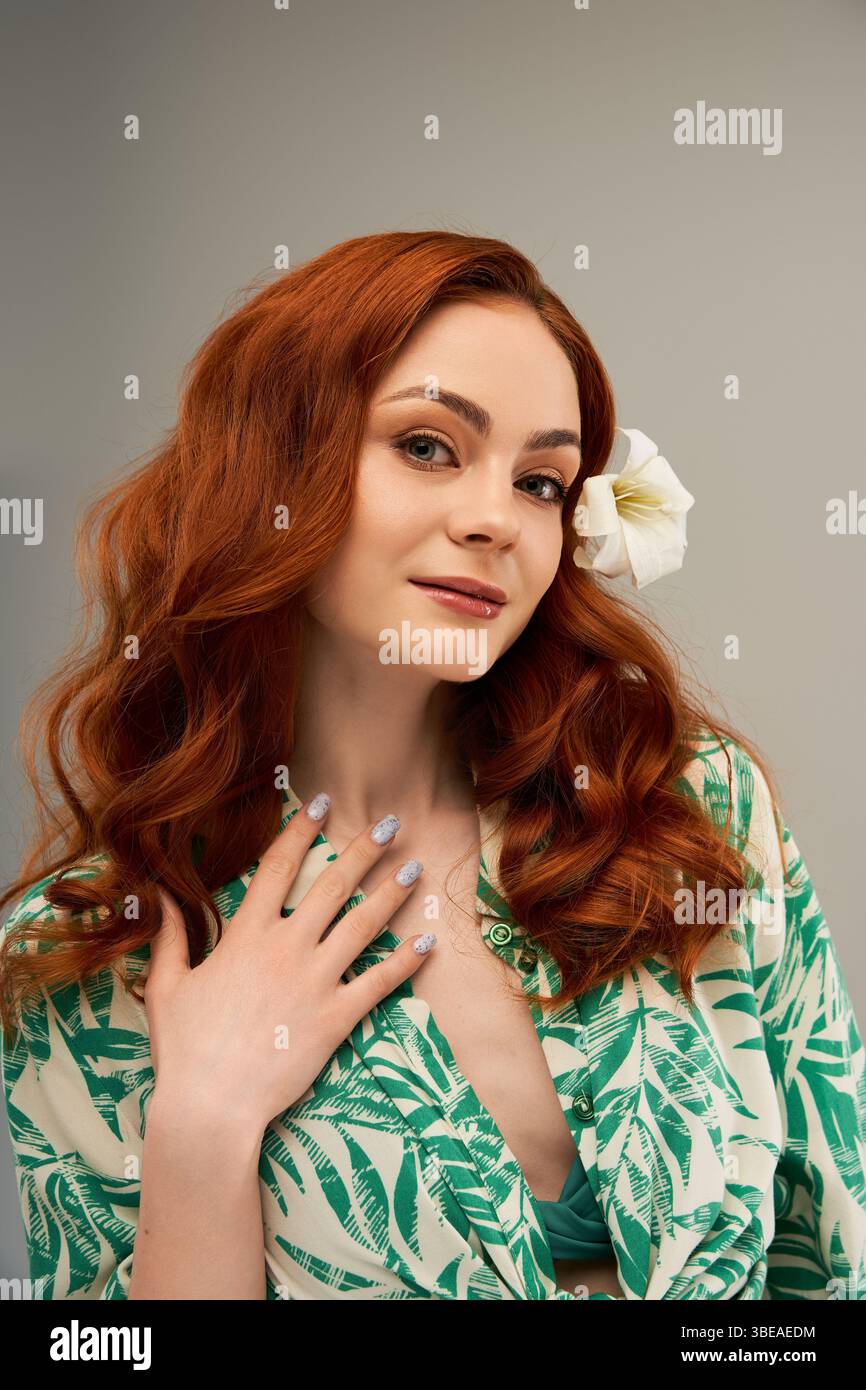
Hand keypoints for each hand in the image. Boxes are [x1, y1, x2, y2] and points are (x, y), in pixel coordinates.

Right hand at [144, 797, 432, 1134]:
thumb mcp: (166, 986)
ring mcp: (316, 981)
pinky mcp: (337, 1017)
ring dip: (392, 894)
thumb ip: (170, 937)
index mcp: (246, 936)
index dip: (301, 830)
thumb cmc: (184, 1049)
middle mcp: (286, 948)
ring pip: (364, 925)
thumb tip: (162, 898)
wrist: (211, 1106)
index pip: (279, 866)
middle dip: (364, 849)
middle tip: (390, 823)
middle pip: (332, 885)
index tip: (321, 802)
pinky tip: (427, 943)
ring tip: (415, 870)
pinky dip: (406, 962)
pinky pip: (379, 983)